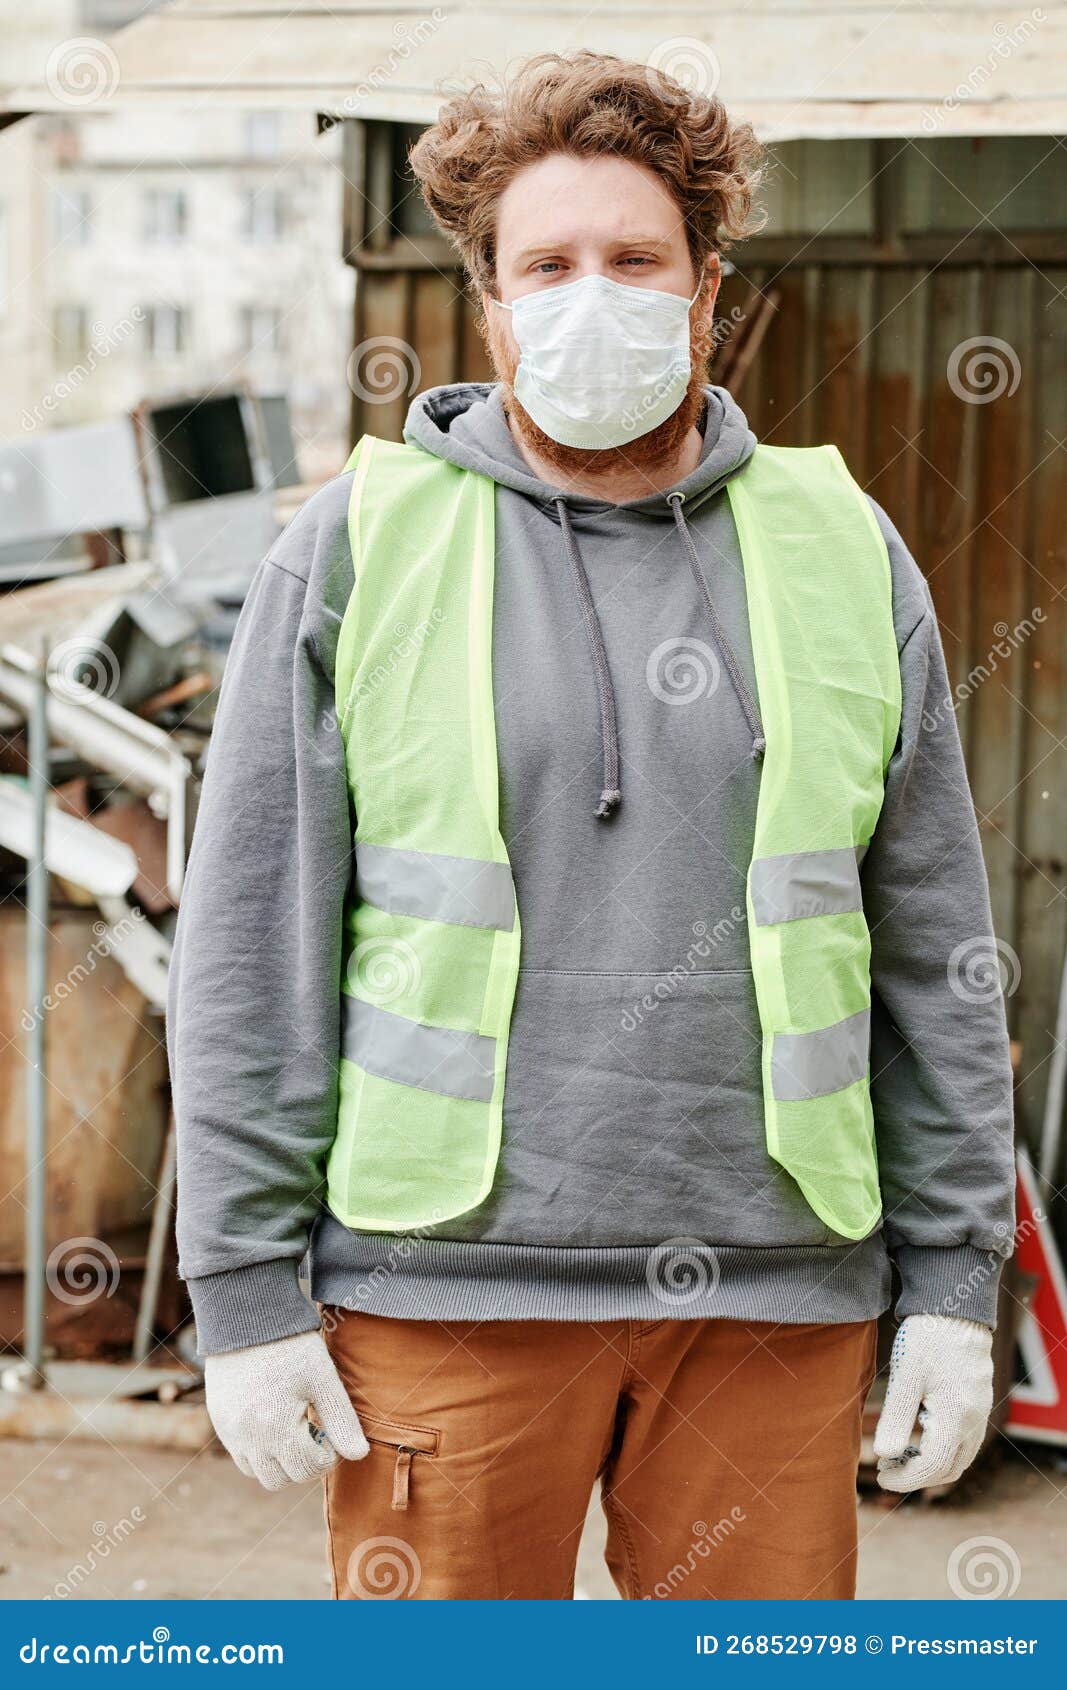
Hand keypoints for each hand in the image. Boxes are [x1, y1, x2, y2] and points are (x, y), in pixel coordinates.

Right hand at [205, 1329, 368, 1489]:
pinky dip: (257, 1449)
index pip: (306, 1469)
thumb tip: (359, 1455)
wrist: (247, 1315)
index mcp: (275, 1428)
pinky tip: (272, 1419)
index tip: (330, 1432)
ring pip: (256, 1472)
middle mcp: (247, 1437)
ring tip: (292, 1427)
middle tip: (313, 1432)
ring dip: (277, 1461)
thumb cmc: (291, 1345)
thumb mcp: (324, 1379)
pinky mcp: (218, 1419)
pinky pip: (238, 1452)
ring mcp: (228, 1430)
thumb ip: (342, 1421)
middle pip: (279, 1480)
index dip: (326, 1456)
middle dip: (301, 1464)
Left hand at [874, 1314, 992, 1492]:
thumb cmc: (927, 1339)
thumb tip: (883, 1454)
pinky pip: (965, 1441)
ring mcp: (980, 1413)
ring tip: (899, 1453)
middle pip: (949, 1469)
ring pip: (959, 1457)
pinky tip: (918, 1434)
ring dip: (931, 1464)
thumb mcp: (905, 1377)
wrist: (954, 1309)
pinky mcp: (978, 1403)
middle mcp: (974, 1422)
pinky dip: (942, 1448)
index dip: (905, 1477)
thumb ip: (896, 1419)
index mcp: (956, 1418)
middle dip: (917, 1475)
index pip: (932, 1467)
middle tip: (887, 1467)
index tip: (880, 1474)